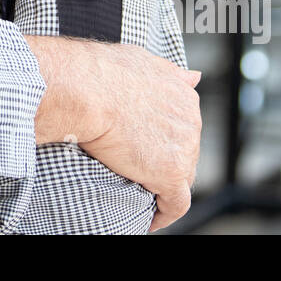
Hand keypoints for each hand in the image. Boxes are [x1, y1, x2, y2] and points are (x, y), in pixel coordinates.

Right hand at [27, 36, 200, 231]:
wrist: (85, 89)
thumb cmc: (101, 71)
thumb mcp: (143, 61)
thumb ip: (171, 73)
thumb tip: (195, 77)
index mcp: (184, 96)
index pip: (182, 128)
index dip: (165, 141)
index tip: (148, 149)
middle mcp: (191, 121)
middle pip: (184, 154)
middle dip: (165, 163)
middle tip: (138, 171)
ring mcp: (183, 149)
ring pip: (181, 179)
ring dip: (162, 187)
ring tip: (139, 194)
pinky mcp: (170, 174)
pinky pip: (175, 205)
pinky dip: (164, 214)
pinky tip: (150, 219)